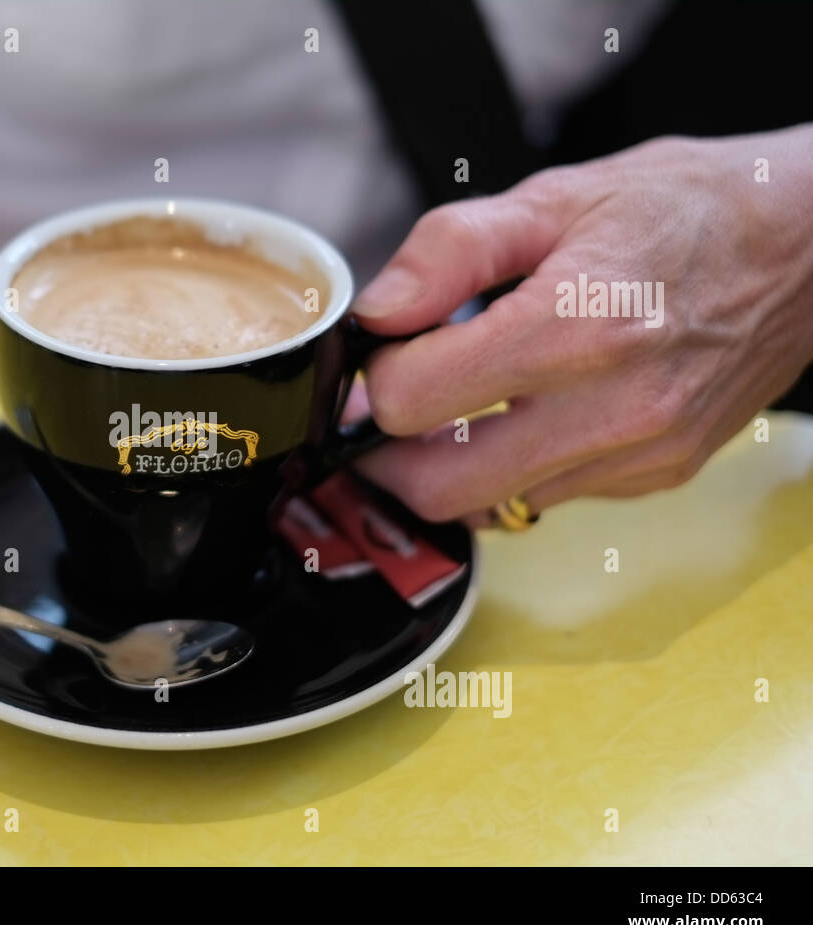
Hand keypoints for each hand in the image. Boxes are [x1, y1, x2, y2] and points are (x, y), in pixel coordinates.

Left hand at [351, 125, 812, 524]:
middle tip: (394, 407)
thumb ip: (448, 252)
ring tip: (463, 402)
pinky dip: (512, 468)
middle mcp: (610, 409)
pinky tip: (529, 413)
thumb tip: (375, 314)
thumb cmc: (684, 210)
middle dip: (389, 454)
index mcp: (573, 327)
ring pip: (486, 505)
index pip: (411, 402)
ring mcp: (635, 454)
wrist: (804, 244)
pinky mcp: (653, 477)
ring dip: (449, 467)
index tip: (385, 356)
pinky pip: (544, 499)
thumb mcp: (554, 197)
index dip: (377, 378)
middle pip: (435, 488)